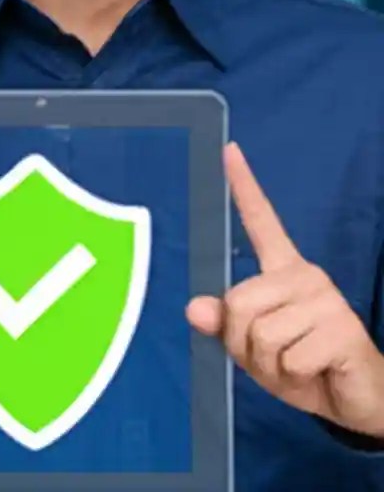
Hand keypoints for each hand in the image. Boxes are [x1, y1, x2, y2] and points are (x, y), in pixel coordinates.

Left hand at [186, 142, 383, 437]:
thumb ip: (224, 327)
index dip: (243, 187)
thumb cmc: (300, 367)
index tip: (229, 149)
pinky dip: (291, 376)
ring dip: (267, 365)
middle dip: (243, 343)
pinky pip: (286, 358)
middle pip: (238, 303)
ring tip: (295, 365)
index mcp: (282, 271)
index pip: (261, 222)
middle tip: (273, 358)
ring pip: (259, 334)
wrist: (354, 399)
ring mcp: (326, 298)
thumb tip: (194, 309)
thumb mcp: (250, 349)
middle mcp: (306, 275)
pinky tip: (315, 371)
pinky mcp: (342, 327)